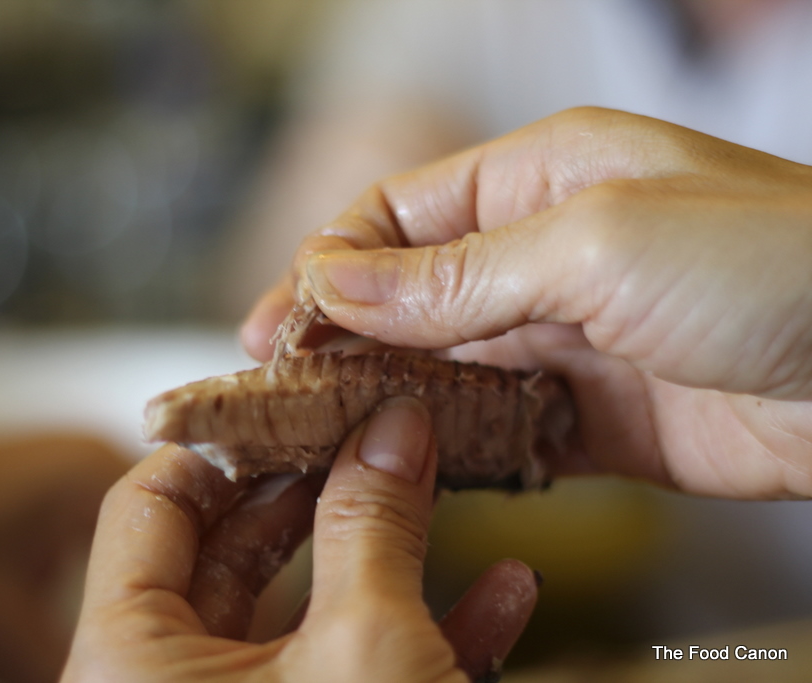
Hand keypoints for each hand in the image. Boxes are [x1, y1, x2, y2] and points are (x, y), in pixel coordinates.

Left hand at [63, 399, 537, 682]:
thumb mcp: (364, 651)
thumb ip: (372, 525)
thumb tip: (392, 428)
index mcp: (129, 660)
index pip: (153, 502)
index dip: (227, 438)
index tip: (296, 394)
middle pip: (235, 549)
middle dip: (321, 487)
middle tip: (376, 431)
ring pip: (307, 614)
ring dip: (387, 555)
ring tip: (442, 492)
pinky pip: (359, 676)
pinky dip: (430, 636)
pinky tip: (503, 598)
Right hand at [242, 107, 811, 499]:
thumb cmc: (774, 263)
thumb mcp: (597, 243)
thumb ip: (461, 273)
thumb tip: (338, 280)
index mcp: (539, 179)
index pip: (399, 214)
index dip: (331, 263)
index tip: (284, 321)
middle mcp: (544, 254)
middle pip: (410, 294)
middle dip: (343, 336)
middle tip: (280, 386)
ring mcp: (567, 338)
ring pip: (445, 366)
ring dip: (387, 397)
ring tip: (323, 436)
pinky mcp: (593, 417)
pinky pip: (501, 431)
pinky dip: (453, 448)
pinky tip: (412, 466)